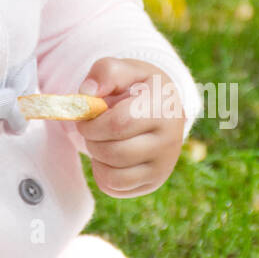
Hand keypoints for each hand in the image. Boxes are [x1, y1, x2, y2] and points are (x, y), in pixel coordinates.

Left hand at [75, 57, 185, 197]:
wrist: (163, 108)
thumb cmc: (138, 86)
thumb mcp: (126, 69)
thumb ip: (105, 72)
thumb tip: (87, 93)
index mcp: (164, 108)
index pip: (119, 124)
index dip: (93, 122)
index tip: (87, 115)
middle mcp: (170, 141)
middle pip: (115, 152)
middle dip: (92, 140)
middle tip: (92, 128)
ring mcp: (164, 166)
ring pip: (114, 176)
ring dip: (96, 157)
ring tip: (102, 140)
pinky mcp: (153, 182)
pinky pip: (116, 188)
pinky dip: (102, 174)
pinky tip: (109, 156)